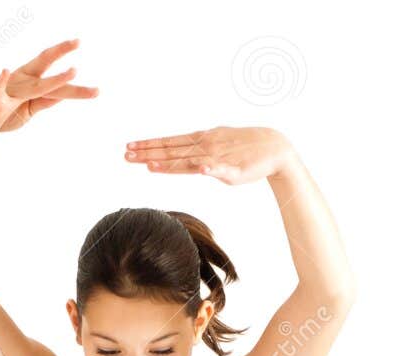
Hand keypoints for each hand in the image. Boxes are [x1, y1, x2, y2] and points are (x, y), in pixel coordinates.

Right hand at [0, 38, 97, 141]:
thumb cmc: (2, 117)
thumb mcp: (28, 110)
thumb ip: (44, 102)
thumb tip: (61, 97)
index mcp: (29, 82)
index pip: (53, 75)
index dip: (69, 73)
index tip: (87, 65)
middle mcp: (21, 82)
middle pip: (44, 65)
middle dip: (60, 52)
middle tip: (78, 41)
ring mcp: (9, 92)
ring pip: (34, 84)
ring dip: (54, 80)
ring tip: (72, 71)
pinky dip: (0, 83)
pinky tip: (5, 71)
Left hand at [124, 126, 293, 184]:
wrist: (274, 148)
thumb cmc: (245, 153)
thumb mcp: (218, 154)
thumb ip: (201, 159)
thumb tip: (188, 163)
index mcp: (200, 142)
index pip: (169, 144)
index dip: (149, 147)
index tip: (130, 149)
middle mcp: (204, 146)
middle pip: (172, 151)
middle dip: (148, 153)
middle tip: (126, 154)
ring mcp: (217, 156)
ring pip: (189, 160)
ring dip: (170, 162)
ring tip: (149, 165)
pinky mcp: (233, 168)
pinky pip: (218, 168)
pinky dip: (209, 168)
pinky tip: (199, 168)